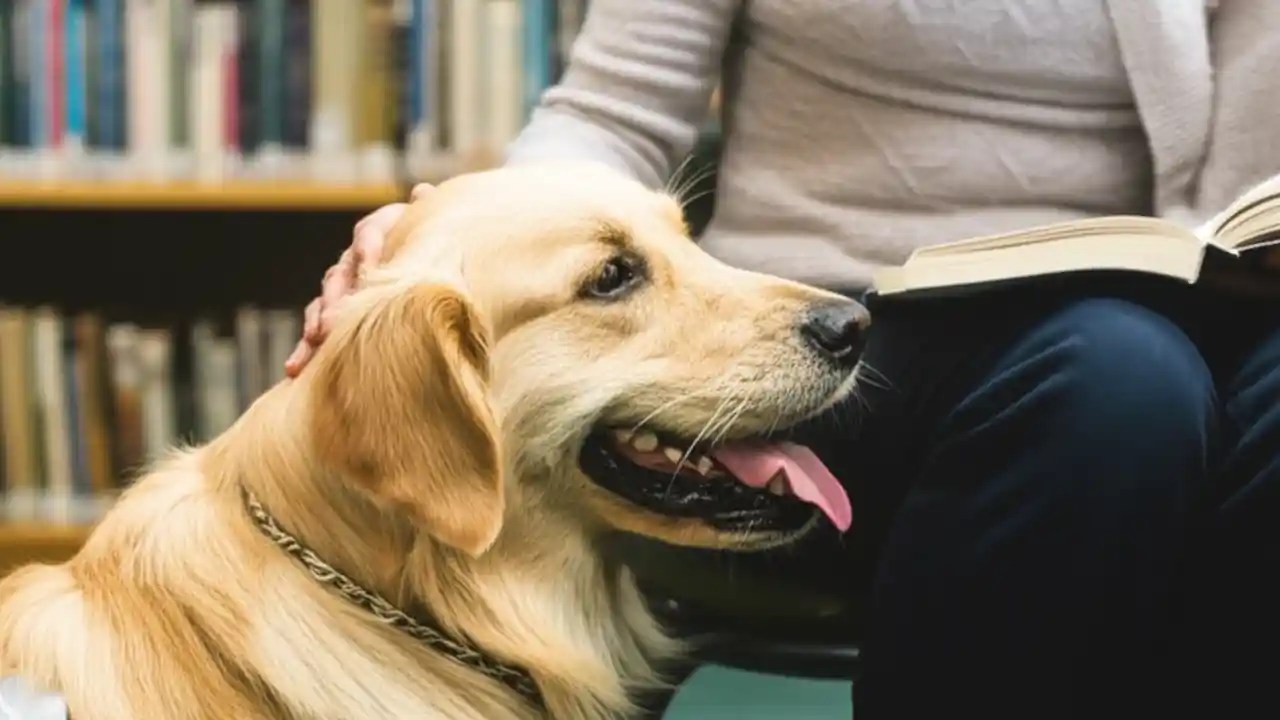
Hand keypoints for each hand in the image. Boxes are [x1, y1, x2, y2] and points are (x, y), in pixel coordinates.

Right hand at [284, 183, 433, 376]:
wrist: (421, 268)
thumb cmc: (429, 246)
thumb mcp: (430, 229)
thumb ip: (426, 212)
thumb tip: (423, 191)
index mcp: (375, 234)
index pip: (367, 235)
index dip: (368, 249)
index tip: (371, 266)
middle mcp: (352, 261)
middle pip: (339, 276)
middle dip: (337, 298)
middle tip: (336, 319)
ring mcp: (340, 290)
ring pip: (322, 305)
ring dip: (316, 324)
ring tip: (315, 340)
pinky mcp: (335, 319)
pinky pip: (317, 333)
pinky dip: (305, 351)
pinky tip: (294, 369)